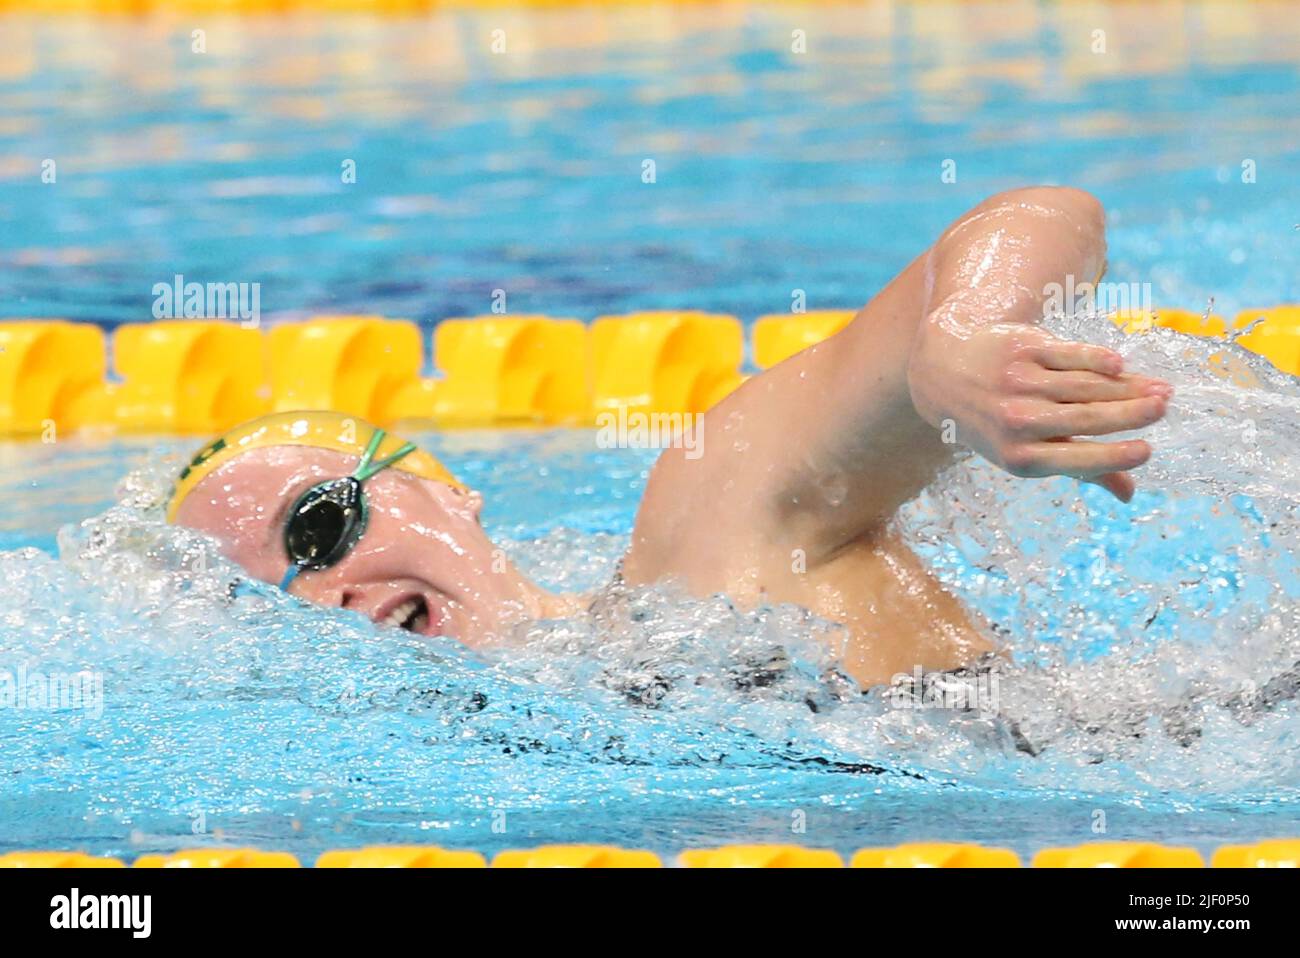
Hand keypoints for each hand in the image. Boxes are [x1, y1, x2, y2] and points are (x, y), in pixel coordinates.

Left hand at [908, 322, 1171, 501]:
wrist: (943, 373)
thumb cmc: (997, 423)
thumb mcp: (1026, 453)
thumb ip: (1079, 468)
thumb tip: (1129, 495)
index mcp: (1019, 457)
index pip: (1076, 459)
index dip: (1113, 456)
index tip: (1147, 451)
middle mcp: (1017, 420)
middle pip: (1086, 417)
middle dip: (1131, 414)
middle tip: (1165, 409)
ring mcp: (1019, 382)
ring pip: (1084, 385)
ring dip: (1127, 387)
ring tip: (1159, 390)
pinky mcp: (1021, 349)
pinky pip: (1069, 355)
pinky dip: (1097, 360)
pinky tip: (1120, 365)